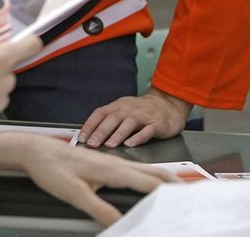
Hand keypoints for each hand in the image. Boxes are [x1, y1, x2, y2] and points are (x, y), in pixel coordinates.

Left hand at [18, 135, 178, 226]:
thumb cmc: (51, 168)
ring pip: (145, 168)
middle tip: (194, 194)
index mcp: (112, 169)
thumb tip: (122, 224)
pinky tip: (149, 183)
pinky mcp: (103, 164)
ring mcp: (109, 162)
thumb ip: (100, 209)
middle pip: (154, 172)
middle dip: (175, 182)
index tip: (187, 204)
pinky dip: (150, 176)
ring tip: (180, 189)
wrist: (33, 150)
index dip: (170, 194)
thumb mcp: (74, 194)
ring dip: (164, 178)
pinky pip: (134, 170)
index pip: (150, 183)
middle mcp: (114, 163)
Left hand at [78, 86, 193, 147]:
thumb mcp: (124, 109)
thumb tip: (91, 135)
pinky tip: (131, 144)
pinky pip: (147, 131)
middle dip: (100, 132)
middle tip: (91, 144)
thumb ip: (110, 120)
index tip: (81, 138)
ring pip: (128, 124)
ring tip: (108, 145)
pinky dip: (138, 137)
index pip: (100, 114)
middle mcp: (129, 110)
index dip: (89, 125)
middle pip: (111, 119)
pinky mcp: (157, 124)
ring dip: (117, 135)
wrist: (168, 103)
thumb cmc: (142, 110)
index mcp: (118, 106)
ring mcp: (143, 117)